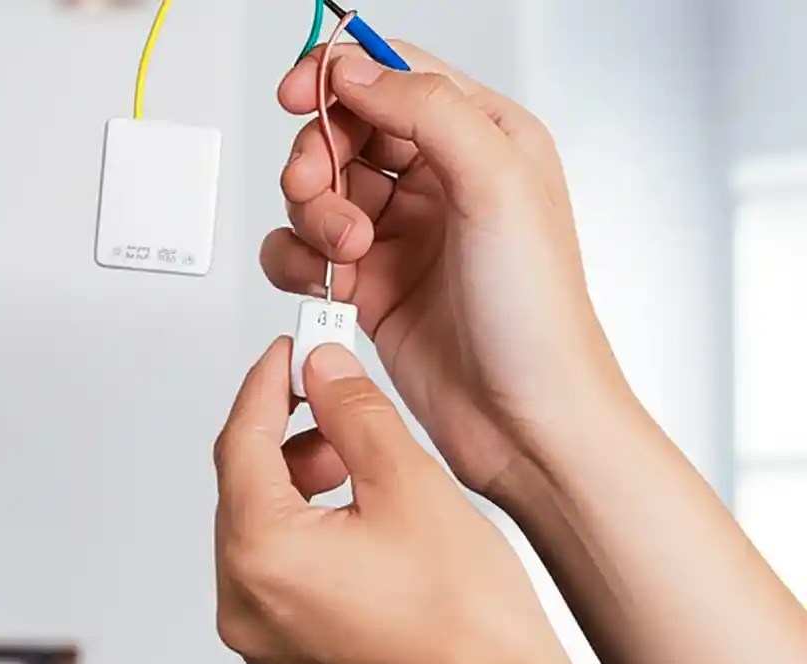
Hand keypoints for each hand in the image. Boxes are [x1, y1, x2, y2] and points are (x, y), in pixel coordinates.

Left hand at [213, 338, 597, 663]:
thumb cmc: (470, 626)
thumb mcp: (408, 484)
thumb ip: (353, 412)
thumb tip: (322, 370)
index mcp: (262, 558)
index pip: (240, 441)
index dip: (266, 384)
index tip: (287, 352)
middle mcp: (245, 603)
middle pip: (242, 482)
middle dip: (283, 428)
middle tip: (327, 390)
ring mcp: (262, 632)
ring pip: (257, 522)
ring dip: (294, 475)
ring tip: (350, 453)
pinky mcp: (286, 646)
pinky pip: (274, 563)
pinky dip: (300, 521)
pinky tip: (348, 503)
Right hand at [261, 41, 627, 496]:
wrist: (523, 420)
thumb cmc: (538, 317)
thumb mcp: (498, 184)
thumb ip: (427, 108)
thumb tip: (358, 71)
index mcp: (482, 138)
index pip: (394, 73)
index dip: (338, 76)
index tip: (299, 95)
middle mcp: (438, 181)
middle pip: (342, 130)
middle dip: (317, 156)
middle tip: (316, 187)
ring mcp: (400, 233)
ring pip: (316, 191)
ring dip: (311, 217)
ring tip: (346, 252)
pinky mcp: (368, 283)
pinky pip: (303, 252)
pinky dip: (298, 263)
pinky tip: (328, 284)